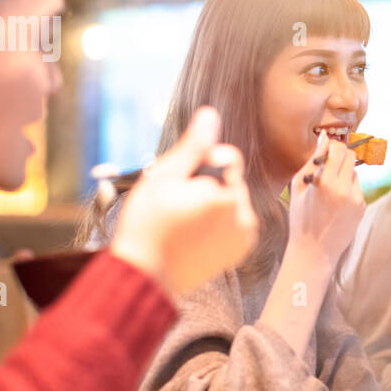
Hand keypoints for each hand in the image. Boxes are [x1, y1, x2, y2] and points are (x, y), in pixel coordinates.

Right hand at [110, 107, 257, 296]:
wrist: (146, 276)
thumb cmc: (148, 225)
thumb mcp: (164, 178)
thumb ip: (193, 147)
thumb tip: (211, 115)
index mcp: (227, 195)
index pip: (228, 156)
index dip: (201, 164)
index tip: (181, 184)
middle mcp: (244, 216)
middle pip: (230, 179)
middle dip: (208, 184)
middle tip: (179, 205)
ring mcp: (245, 236)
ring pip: (232, 200)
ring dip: (213, 203)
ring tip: (185, 222)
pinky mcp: (241, 252)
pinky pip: (234, 222)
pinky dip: (219, 223)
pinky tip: (194, 234)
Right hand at [286, 131, 366, 268]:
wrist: (314, 251)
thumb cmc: (301, 217)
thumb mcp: (299, 186)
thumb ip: (312, 160)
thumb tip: (324, 137)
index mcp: (325, 182)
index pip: (339, 149)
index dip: (333, 145)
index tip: (327, 148)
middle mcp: (344, 189)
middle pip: (351, 157)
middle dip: (341, 156)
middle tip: (330, 163)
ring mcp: (356, 199)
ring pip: (354, 173)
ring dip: (344, 174)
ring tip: (329, 192)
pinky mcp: (362, 207)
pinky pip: (357, 189)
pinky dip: (348, 190)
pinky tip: (336, 205)